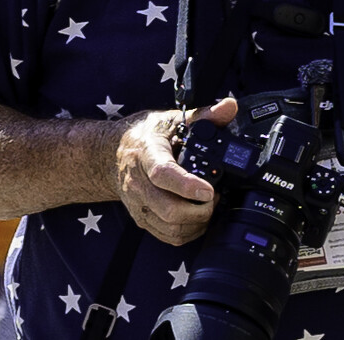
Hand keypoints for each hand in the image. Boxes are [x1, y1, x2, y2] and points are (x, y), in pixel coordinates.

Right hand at [115, 98, 236, 245]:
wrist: (113, 154)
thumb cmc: (145, 136)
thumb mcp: (172, 120)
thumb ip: (203, 115)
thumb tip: (230, 106)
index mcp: (147, 155)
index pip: (163, 174)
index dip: (186, 186)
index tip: (208, 190)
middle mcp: (139, 183)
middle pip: (169, 209)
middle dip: (200, 209)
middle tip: (214, 196)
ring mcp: (139, 204)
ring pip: (171, 227)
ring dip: (196, 222)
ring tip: (207, 205)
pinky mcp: (141, 219)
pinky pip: (168, 236)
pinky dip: (188, 232)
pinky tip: (197, 217)